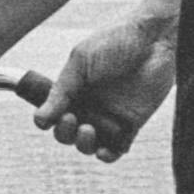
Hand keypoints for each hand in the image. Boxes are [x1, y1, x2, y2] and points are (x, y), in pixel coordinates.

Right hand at [37, 15, 174, 160]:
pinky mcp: (132, 124)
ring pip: (89, 144)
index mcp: (75, 89)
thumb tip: (40, 120)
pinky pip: (116, 149)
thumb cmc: (115, 41)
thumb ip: (61, 90)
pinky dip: (107, 155)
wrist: (153, 38)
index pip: (55, 113)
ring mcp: (110, 116)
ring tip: (87, 130)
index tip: (46, 120)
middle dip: (65, 133)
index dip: (48, 119)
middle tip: (72, 119)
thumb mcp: (81, 61)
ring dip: (83, 145)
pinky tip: (103, 151)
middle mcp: (90, 105)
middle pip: (68, 133)